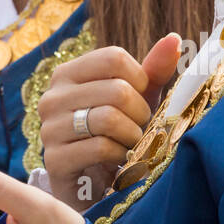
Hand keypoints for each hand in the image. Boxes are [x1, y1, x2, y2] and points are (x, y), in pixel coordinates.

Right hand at [37, 34, 180, 210]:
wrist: (92, 184)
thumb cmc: (117, 133)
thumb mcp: (137, 98)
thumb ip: (153, 70)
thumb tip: (174, 39)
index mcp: (68, 73)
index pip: (113, 58)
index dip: (140, 79)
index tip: (140, 98)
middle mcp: (52, 96)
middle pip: (116, 90)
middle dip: (140, 114)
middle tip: (138, 128)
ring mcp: (49, 128)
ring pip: (109, 119)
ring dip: (132, 136)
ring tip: (130, 144)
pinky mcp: (54, 159)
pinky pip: (101, 148)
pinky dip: (120, 157)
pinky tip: (118, 161)